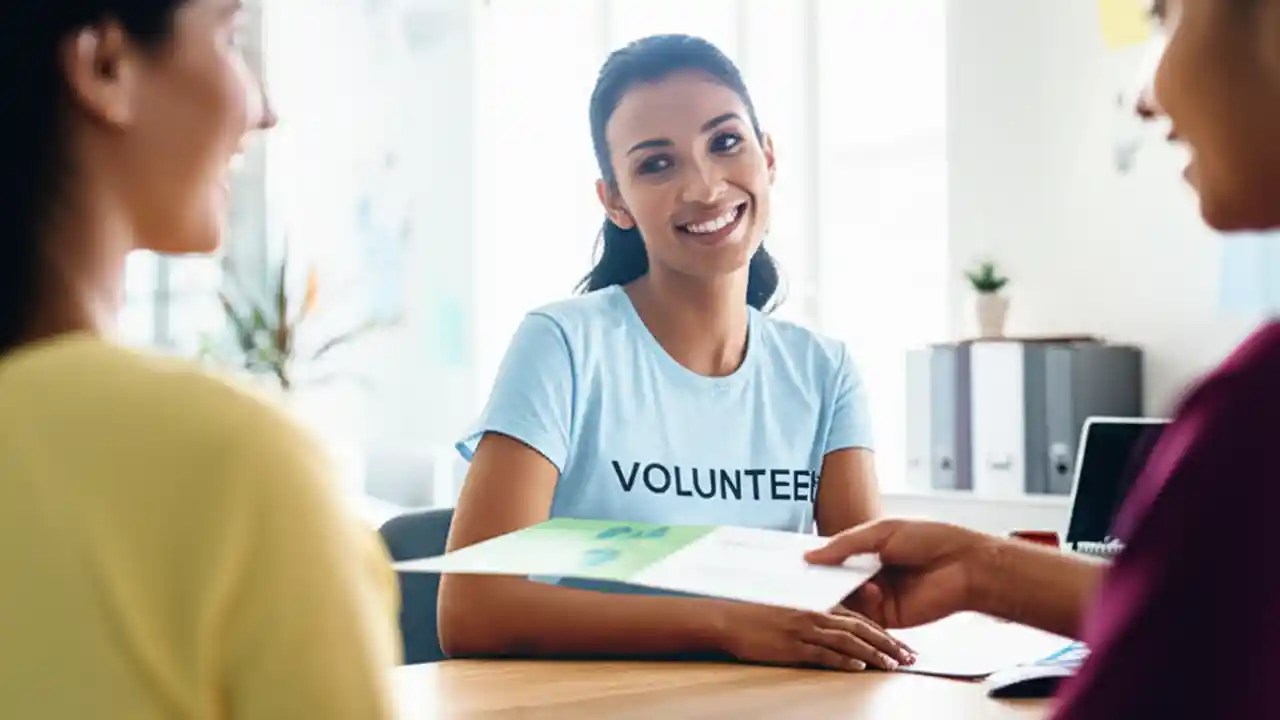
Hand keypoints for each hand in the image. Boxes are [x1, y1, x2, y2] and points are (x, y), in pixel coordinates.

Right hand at [718, 602, 915, 671]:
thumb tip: (831, 629)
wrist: (727, 618)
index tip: (900, 644)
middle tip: (910, 657)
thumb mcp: (789, 611)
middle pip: (861, 629)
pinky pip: (823, 653)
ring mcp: (804, 630)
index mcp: (816, 606)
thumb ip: (811, 617)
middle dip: (888, 644)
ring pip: (848, 642)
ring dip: (874, 653)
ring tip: (893, 665)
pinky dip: (843, 660)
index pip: (858, 618)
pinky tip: (859, 667)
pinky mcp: (792, 645)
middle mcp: (815, 616)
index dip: (882, 631)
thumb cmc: (755, 615)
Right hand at [806, 519, 997, 629]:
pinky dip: (855, 610)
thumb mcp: (881, 532)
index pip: (838, 559)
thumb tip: (811, 555)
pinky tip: (856, 596)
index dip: (819, 561)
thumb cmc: (930, 540)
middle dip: (821, 582)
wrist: (964, 566)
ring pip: (848, 601)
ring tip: (818, 591)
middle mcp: (874, 575)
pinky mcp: (889, 618)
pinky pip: (863, 618)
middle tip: (796, 583)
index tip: (795, 564)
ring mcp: (881, 598)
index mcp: (872, 551)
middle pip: (839, 581)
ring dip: (836, 596)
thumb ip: (845, 544)